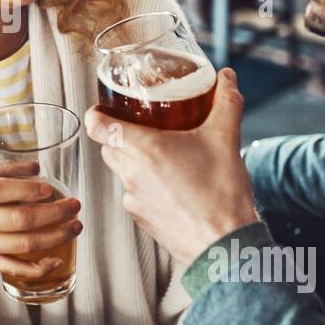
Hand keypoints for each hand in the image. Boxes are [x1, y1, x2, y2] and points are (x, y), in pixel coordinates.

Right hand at [0, 164, 82, 281]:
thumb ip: (1, 172)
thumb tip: (36, 168)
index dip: (26, 191)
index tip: (49, 189)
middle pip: (18, 220)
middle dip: (54, 214)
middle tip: (74, 206)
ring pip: (22, 245)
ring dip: (55, 237)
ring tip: (74, 227)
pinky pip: (14, 268)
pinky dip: (38, 268)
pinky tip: (57, 260)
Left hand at [83, 67, 257, 266]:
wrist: (224, 246)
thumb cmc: (221, 194)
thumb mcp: (226, 139)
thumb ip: (226, 103)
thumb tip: (227, 78)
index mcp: (142, 149)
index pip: (97, 126)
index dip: (96, 113)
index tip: (104, 106)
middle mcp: (130, 174)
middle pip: (108, 147)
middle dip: (120, 135)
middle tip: (143, 126)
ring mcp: (133, 199)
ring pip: (122, 171)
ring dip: (135, 161)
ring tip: (164, 155)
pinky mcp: (141, 219)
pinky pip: (135, 194)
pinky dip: (147, 186)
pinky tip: (174, 185)